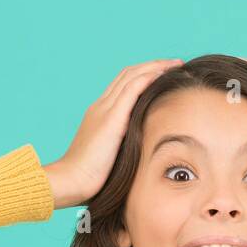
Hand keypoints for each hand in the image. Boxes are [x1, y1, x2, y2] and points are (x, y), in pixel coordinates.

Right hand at [44, 58, 183, 207]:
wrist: (70, 181)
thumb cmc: (89, 180)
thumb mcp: (110, 159)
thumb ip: (123, 151)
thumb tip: (142, 156)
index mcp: (100, 115)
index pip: (123, 86)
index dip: (144, 76)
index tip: (164, 76)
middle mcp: (101, 107)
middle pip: (127, 75)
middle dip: (152, 66)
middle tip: (175, 65)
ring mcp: (104, 110)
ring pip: (131, 76)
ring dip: (155, 67)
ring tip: (176, 65)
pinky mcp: (111, 118)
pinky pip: (131, 89)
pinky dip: (148, 77)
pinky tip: (164, 74)